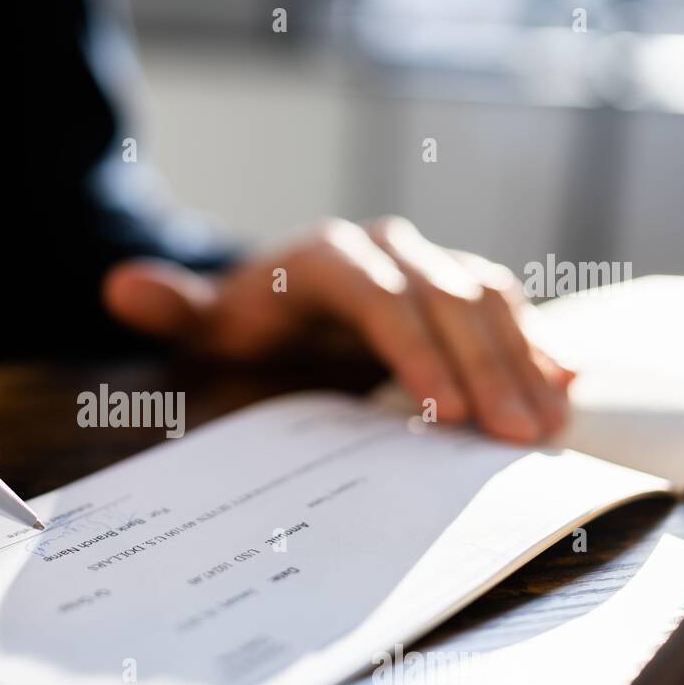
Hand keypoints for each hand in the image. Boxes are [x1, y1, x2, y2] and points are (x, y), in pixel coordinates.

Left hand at [103, 216, 573, 441]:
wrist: (285, 289)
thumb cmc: (246, 316)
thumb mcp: (209, 317)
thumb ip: (175, 308)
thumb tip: (118, 287)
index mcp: (328, 256)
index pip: (382, 298)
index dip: (416, 351)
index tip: (444, 413)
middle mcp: (389, 247)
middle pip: (447, 300)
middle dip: (486, 369)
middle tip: (517, 438)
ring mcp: (430, 260)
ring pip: (489, 299)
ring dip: (523, 361)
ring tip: (549, 426)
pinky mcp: (459, 282)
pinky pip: (507, 306)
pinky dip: (536, 343)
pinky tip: (565, 386)